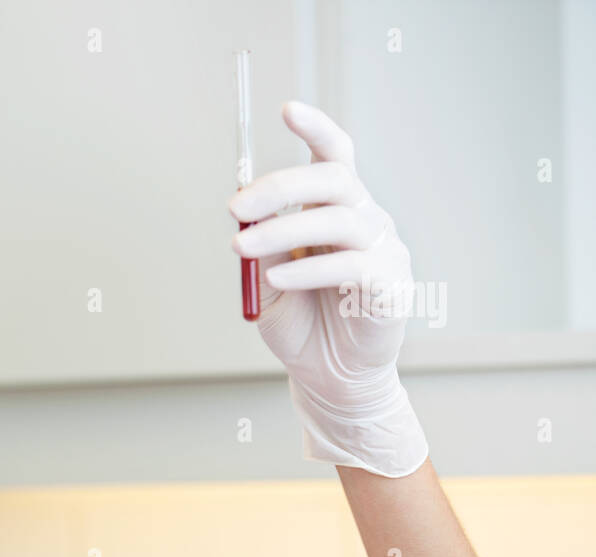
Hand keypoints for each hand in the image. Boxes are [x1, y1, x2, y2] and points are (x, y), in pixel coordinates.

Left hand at [229, 100, 428, 477]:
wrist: (328, 377)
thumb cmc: (301, 325)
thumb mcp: (266, 281)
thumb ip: (260, 246)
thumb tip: (243, 210)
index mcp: (335, 211)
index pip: (335, 157)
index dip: (316, 130)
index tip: (286, 110)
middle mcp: (366, 220)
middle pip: (334, 180)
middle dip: (280, 187)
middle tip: (235, 207)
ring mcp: (384, 250)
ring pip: (340, 220)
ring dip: (283, 229)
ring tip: (241, 246)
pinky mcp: (391, 286)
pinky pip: (351, 265)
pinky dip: (307, 269)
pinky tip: (276, 278)